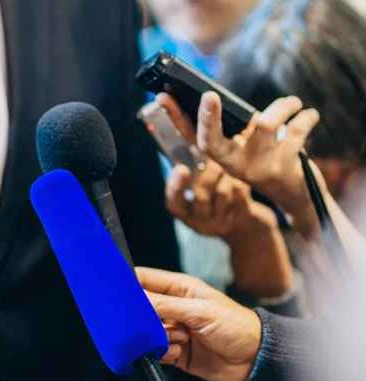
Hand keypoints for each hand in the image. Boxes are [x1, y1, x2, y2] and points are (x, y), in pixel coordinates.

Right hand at [136, 267, 261, 380]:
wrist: (254, 359)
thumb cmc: (236, 326)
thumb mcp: (200, 311)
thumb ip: (166, 305)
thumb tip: (136, 300)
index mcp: (179, 288)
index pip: (143, 280)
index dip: (127, 285)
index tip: (116, 295)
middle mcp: (172, 308)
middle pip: (141, 310)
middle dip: (144, 320)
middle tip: (157, 325)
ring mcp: (172, 330)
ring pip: (147, 333)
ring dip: (158, 339)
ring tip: (180, 340)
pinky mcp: (174, 351)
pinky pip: (155, 352)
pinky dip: (163, 354)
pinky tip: (179, 353)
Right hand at [159, 92, 321, 238]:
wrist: (295, 193)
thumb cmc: (268, 157)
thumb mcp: (247, 143)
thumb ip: (232, 124)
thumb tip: (211, 95)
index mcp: (222, 157)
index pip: (192, 138)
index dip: (177, 118)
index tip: (164, 97)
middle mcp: (234, 166)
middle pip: (211, 144)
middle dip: (208, 119)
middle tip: (209, 95)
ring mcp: (256, 168)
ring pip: (267, 124)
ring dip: (285, 106)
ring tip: (293, 104)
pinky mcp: (282, 168)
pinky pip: (297, 128)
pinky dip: (307, 117)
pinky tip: (308, 116)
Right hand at [167, 161, 294, 298]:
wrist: (247, 229)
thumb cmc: (219, 200)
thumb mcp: (201, 191)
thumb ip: (193, 170)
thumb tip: (187, 138)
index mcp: (185, 212)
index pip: (174, 202)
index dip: (176, 186)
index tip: (181, 169)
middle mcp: (201, 220)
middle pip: (201, 196)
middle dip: (210, 172)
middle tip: (217, 157)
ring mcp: (222, 222)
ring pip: (223, 193)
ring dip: (228, 175)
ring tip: (233, 166)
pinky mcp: (243, 218)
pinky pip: (241, 196)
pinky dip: (241, 183)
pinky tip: (243, 178)